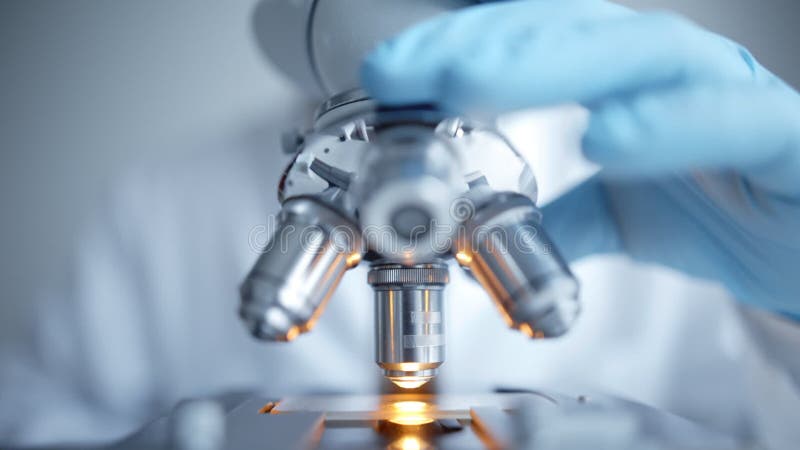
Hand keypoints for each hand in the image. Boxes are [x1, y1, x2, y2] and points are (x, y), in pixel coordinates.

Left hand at [361, 0, 799, 317]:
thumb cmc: (736, 214)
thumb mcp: (627, 218)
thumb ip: (562, 215)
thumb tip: (495, 225)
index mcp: (634, 85)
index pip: (539, 45)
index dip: (465, 49)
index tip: (393, 74)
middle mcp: (677, 76)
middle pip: (573, 34)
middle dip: (481, 46)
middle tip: (403, 68)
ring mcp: (733, 99)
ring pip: (641, 56)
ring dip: (549, 63)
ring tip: (467, 82)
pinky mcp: (789, 140)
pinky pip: (732, 121)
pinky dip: (670, 123)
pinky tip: (608, 135)